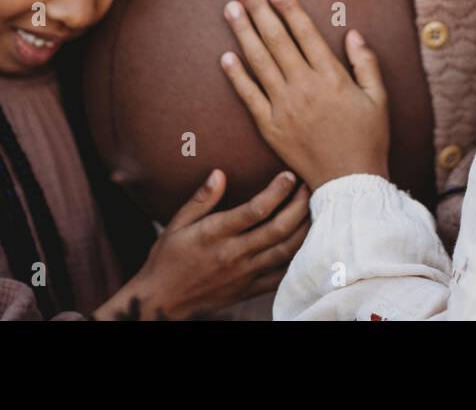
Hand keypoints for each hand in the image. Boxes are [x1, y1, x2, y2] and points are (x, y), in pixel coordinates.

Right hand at [93, 168, 308, 319]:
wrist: (161, 301)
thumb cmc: (167, 259)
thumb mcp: (176, 225)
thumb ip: (201, 199)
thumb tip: (220, 173)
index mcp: (215, 234)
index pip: (256, 210)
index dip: (278, 191)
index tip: (289, 175)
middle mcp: (234, 254)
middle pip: (279, 229)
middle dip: (299, 205)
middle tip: (308, 187)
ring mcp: (244, 274)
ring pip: (286, 250)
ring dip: (305, 228)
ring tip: (313, 209)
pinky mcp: (249, 290)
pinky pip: (281, 275)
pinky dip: (298, 259)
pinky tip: (307, 242)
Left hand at [220, 0, 389, 191]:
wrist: (349, 182)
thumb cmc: (368, 139)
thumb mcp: (378, 98)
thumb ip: (365, 63)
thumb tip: (352, 33)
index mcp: (332, 77)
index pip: (305, 34)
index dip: (289, 9)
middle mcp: (304, 88)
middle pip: (277, 41)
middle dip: (259, 11)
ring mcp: (284, 107)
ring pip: (259, 62)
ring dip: (243, 33)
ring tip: (231, 9)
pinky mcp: (270, 127)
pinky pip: (249, 96)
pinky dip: (236, 75)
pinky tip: (226, 55)